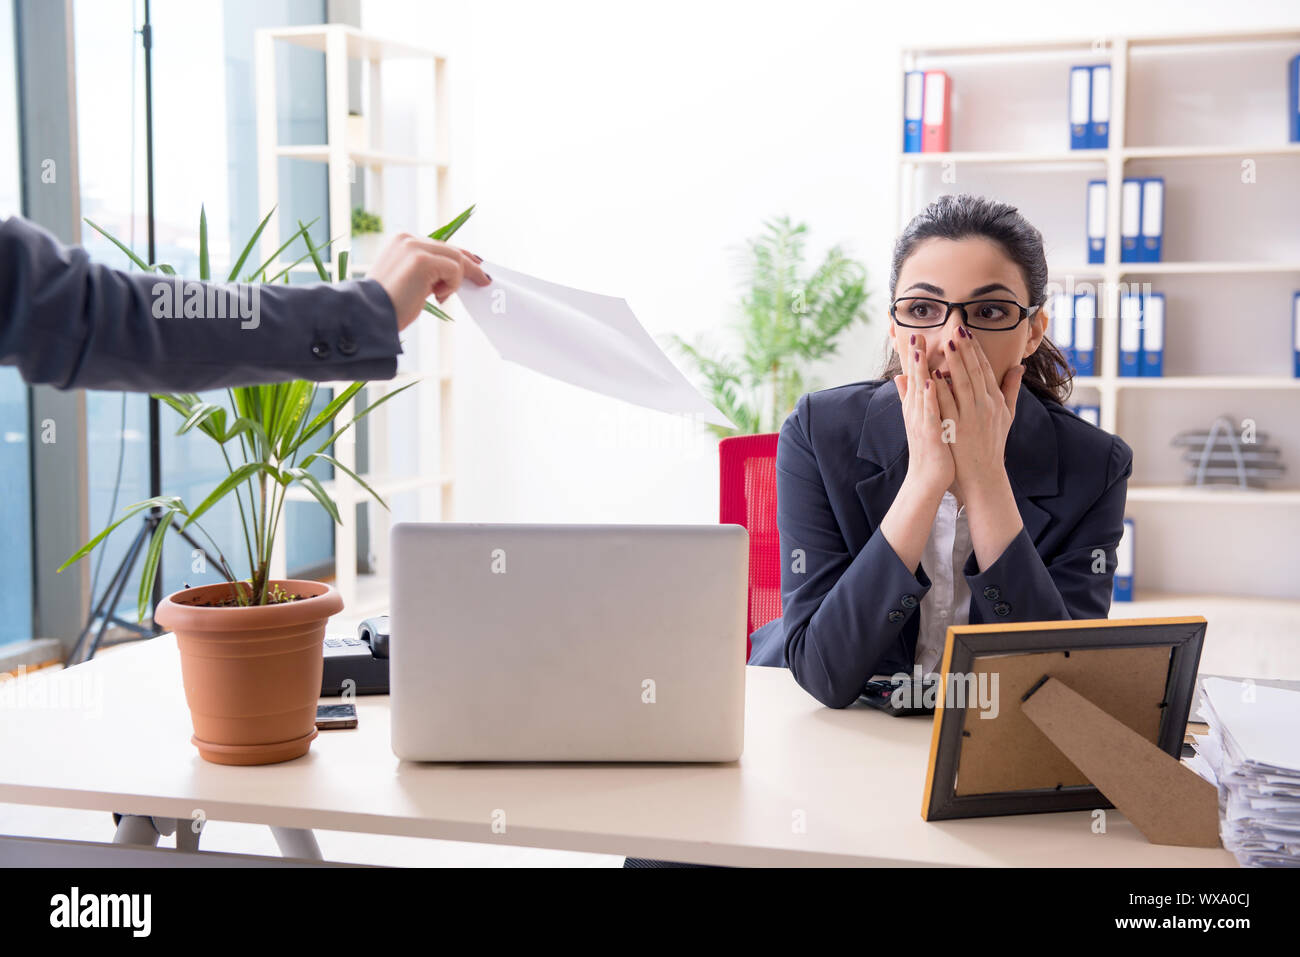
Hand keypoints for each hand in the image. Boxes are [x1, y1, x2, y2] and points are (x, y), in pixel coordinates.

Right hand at [367, 234, 490, 331]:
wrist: (369, 316)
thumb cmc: (387, 305)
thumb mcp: (410, 281)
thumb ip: (428, 272)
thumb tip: (454, 274)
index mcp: (401, 241)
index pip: (439, 245)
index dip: (460, 257)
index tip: (476, 266)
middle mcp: (407, 239)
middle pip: (451, 249)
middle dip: (470, 266)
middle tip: (485, 279)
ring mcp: (413, 247)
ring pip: (455, 258)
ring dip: (455, 281)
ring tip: (439, 296)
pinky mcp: (422, 260)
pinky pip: (454, 269)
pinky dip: (452, 285)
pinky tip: (436, 296)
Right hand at [894, 332, 954, 497]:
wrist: (927, 479)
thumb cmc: (928, 449)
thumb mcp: (917, 419)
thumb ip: (909, 397)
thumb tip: (898, 377)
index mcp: (916, 407)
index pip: (914, 377)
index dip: (914, 356)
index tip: (917, 334)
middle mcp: (915, 411)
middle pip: (914, 379)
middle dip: (914, 356)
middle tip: (915, 333)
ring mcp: (921, 421)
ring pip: (920, 391)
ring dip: (919, 370)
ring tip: (919, 350)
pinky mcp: (929, 432)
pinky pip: (930, 410)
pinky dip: (929, 395)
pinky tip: (930, 381)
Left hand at [931, 327, 1023, 494]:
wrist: (984, 476)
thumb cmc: (992, 445)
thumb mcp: (1007, 416)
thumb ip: (1011, 389)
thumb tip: (1018, 366)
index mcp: (995, 400)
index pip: (984, 369)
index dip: (976, 350)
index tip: (967, 333)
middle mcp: (985, 406)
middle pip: (974, 372)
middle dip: (965, 349)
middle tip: (957, 328)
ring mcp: (971, 417)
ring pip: (962, 384)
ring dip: (955, 363)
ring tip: (948, 343)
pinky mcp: (956, 428)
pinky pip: (947, 405)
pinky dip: (941, 389)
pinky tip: (933, 375)